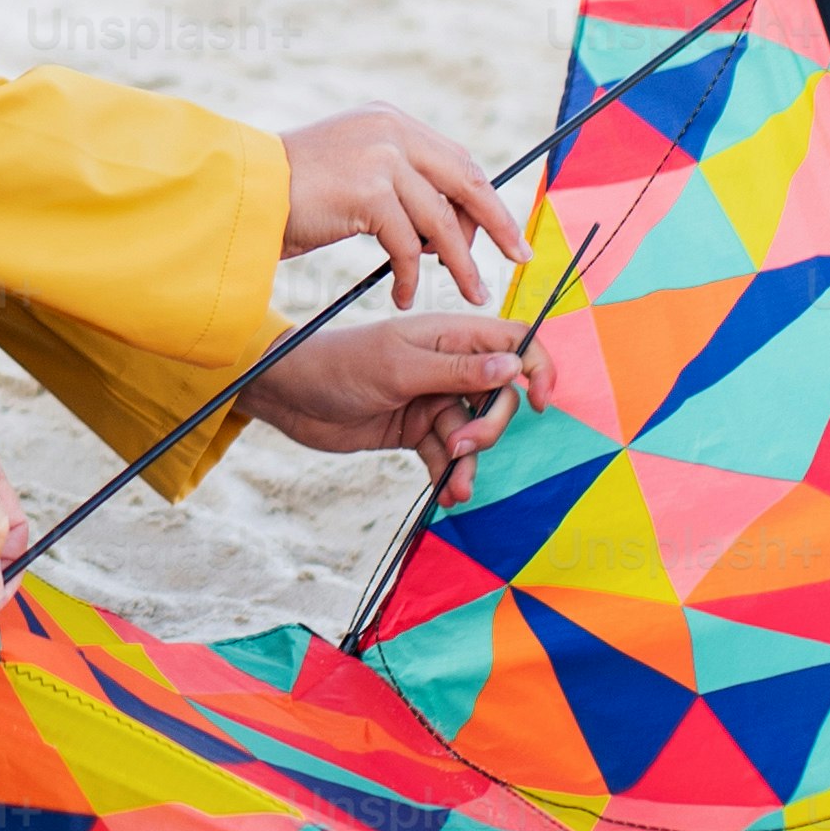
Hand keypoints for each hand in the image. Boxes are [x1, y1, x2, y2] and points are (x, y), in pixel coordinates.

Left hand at [238, 312, 545, 500]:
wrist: (288, 396)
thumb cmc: (339, 366)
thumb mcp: (399, 368)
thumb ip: (456, 372)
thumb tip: (513, 368)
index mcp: (448, 336)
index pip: (513, 342)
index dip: (537, 368)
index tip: (541, 403)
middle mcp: (447, 365)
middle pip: (498, 395)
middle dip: (490, 426)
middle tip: (462, 447)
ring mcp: (431, 398)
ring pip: (472, 431)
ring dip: (469, 461)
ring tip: (455, 488)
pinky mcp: (415, 429)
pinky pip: (446, 454)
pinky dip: (450, 474)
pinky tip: (447, 495)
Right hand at [279, 105, 535, 307]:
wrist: (238, 194)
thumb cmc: (288, 194)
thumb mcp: (351, 172)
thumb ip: (395, 181)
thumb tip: (442, 220)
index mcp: (390, 121)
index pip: (456, 160)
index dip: (484, 198)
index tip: (504, 230)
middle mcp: (390, 131)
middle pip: (466, 181)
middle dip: (497, 224)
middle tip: (519, 257)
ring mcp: (381, 158)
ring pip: (441, 220)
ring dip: (460, 263)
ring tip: (472, 293)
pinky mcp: (368, 191)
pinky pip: (408, 246)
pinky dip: (411, 277)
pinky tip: (403, 296)